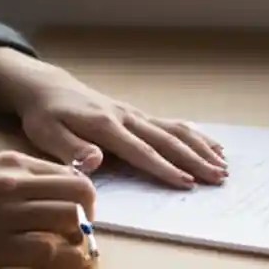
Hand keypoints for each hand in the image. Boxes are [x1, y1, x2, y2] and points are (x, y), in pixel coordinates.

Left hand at [0, 50, 228, 189]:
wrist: (48, 87)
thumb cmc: (46, 114)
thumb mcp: (47, 133)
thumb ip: (71, 149)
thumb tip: (96, 161)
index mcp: (105, 125)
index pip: (140, 150)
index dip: (164, 168)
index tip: (186, 182)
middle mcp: (126, 117)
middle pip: (166, 139)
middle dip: (194, 159)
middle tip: (218, 178)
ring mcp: (134, 114)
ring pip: (175, 129)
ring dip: (200, 147)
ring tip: (222, 165)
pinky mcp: (137, 115)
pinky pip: (171, 124)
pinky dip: (194, 136)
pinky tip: (212, 146)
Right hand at [0, 150, 95, 267]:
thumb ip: (16, 174)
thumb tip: (50, 187)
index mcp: (12, 163)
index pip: (68, 173)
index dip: (81, 193)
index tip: (79, 208)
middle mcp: (16, 184)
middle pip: (79, 192)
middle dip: (89, 212)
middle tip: (82, 227)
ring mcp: (10, 215)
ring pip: (70, 220)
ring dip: (77, 235)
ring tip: (69, 245)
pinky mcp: (1, 247)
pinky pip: (49, 251)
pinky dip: (63, 257)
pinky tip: (61, 260)